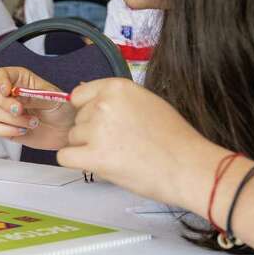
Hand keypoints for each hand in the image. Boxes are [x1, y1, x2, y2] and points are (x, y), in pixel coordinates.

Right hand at [0, 67, 75, 149]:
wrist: (68, 131)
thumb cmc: (63, 109)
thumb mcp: (53, 98)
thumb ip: (34, 95)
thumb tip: (16, 94)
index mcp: (21, 81)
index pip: (1, 75)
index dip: (0, 81)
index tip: (7, 91)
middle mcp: (11, 95)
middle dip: (6, 104)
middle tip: (20, 110)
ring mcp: (7, 112)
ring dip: (13, 120)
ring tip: (33, 123)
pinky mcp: (6, 128)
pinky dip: (6, 130)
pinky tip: (23, 131)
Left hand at [57, 78, 227, 206]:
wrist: (188, 167)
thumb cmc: (174, 138)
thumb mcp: (146, 102)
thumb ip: (117, 100)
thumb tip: (89, 100)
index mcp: (116, 87)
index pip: (79, 95)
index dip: (89, 111)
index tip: (104, 123)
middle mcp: (103, 104)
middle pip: (78, 118)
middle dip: (91, 131)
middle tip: (120, 144)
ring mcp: (96, 130)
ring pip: (73, 138)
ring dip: (87, 148)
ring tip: (118, 156)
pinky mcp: (93, 156)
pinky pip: (65, 157)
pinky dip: (76, 163)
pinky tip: (98, 165)